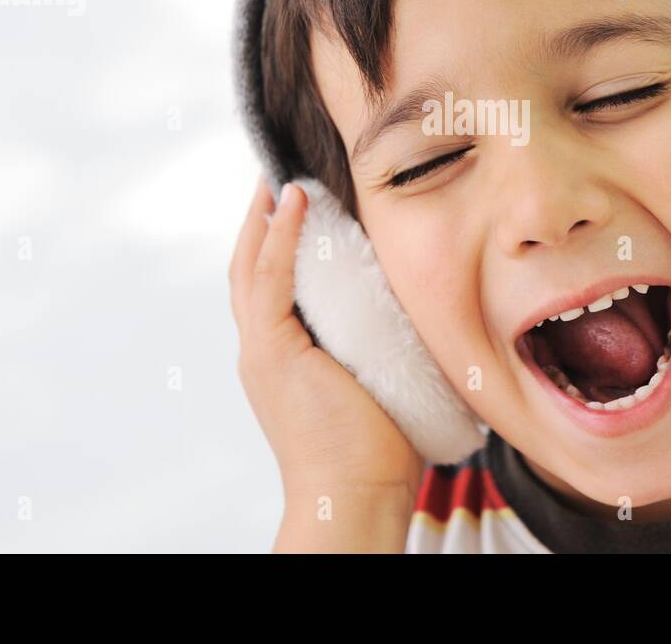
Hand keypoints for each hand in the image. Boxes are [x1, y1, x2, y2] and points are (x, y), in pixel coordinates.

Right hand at [229, 178, 423, 503]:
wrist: (355, 495)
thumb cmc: (379, 449)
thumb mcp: (380, 376)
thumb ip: (381, 341)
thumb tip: (420, 307)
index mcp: (284, 356)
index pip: (273, 284)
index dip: (279, 240)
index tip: (298, 199)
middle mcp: (263, 349)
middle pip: (250, 267)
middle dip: (263, 219)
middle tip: (281, 174)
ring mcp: (261, 350)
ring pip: (251, 265)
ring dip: (266, 216)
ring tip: (283, 174)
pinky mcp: (270, 352)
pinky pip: (270, 278)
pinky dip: (279, 235)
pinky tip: (294, 200)